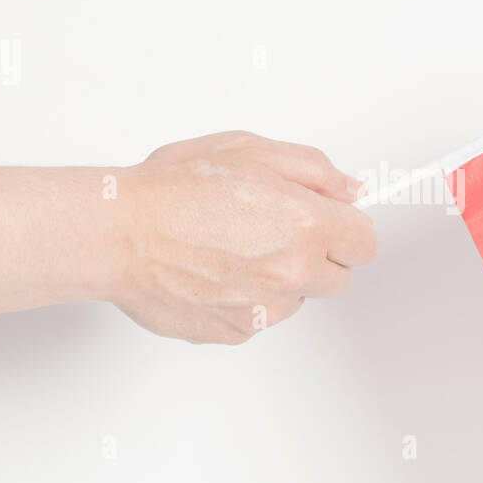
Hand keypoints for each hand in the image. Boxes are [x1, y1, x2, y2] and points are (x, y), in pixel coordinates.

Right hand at [110, 132, 375, 343]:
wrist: (118, 234)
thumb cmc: (172, 190)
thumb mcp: (250, 151)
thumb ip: (313, 170)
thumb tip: (348, 190)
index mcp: (305, 225)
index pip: (364, 243)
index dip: (346, 228)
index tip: (331, 223)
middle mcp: (291, 273)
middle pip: (338, 277)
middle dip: (317, 255)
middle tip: (274, 231)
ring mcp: (264, 309)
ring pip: (296, 299)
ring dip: (279, 279)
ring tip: (232, 247)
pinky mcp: (236, 332)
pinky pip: (259, 316)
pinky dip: (245, 297)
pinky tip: (214, 270)